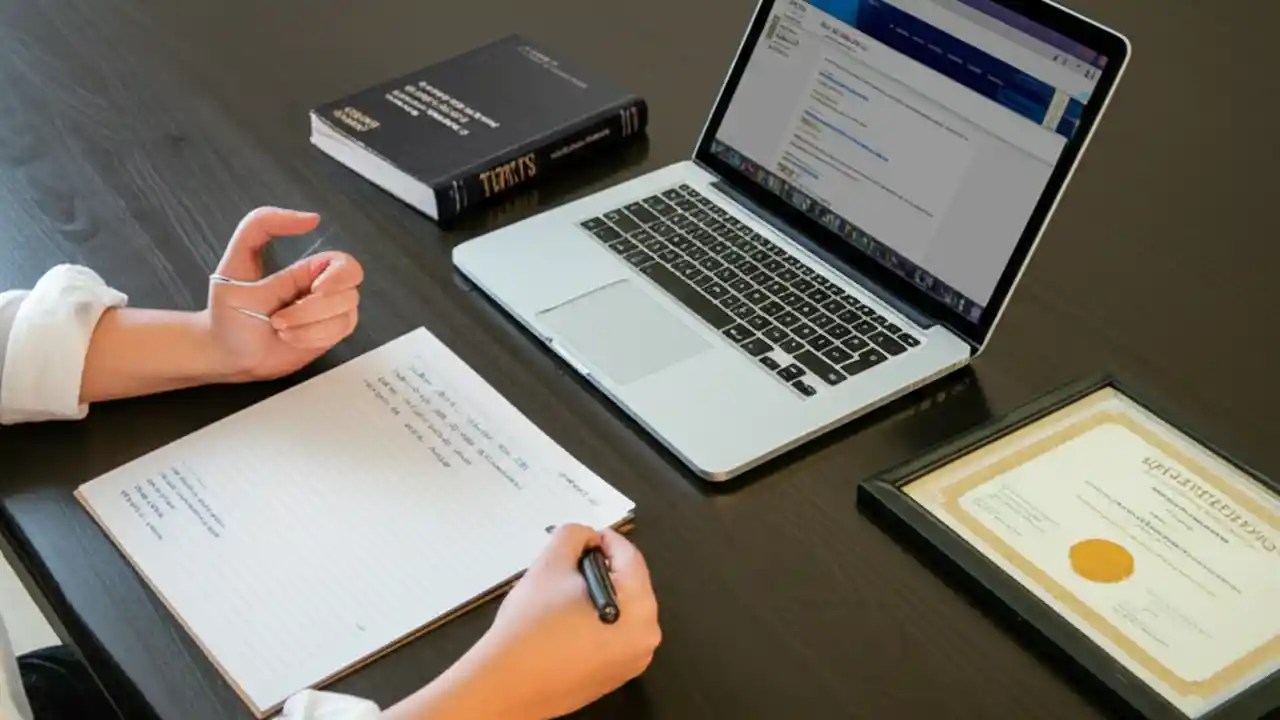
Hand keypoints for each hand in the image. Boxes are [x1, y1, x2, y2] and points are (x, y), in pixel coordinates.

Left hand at [206, 207, 362, 380]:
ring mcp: (327, 315)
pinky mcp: (327, 337)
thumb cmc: (229, 311)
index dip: (338, 276)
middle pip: (351, 290)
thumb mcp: (235, 263)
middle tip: (286, 316)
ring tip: (279, 327)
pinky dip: (311, 337)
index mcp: (306, 269)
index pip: (344, 264)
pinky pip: (338, 334)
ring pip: (346, 314)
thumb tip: (312, 219)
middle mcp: (322, 290)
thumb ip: (261, 226)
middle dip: (322, 306)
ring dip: (308, 324)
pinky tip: (290, 338)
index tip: (316, 289)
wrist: (227, 355)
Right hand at [387, 525, 660, 719]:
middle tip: (568, 566)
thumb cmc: (530, 625)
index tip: (583, 537)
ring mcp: (633, 659)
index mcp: (639, 607)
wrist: (506, 684)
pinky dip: (596, 620)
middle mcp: (646, 636)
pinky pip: (614, 633)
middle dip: (600, 568)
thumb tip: (586, 535)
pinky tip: (565, 621)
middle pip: (629, 582)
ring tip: (563, 594)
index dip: (603, 539)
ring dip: (597, 594)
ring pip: (621, 608)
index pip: (629, 556)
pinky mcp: (616, 674)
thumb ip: (573, 536)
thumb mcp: (550, 564)